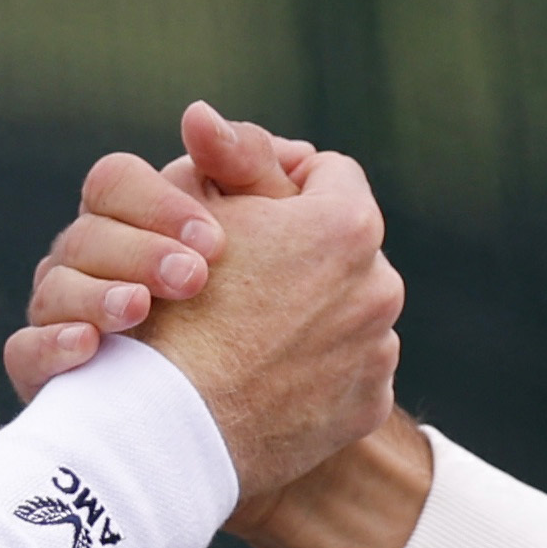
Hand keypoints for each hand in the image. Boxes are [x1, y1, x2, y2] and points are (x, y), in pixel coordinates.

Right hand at [4, 103, 315, 398]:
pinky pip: (26, 354)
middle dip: (143, 250)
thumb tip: (200, 116)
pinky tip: (90, 349)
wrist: (246, 446)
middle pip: (85, 230)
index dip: (162, 201)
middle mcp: (89, 269)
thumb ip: (251, 171)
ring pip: (52, 288)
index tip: (216, 238)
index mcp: (133, 228)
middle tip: (195, 277)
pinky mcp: (55, 389)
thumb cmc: (271, 328)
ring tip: (139, 310)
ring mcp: (65, 324)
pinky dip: (55, 348)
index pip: (115, 183)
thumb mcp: (281, 239)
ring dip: (99, 294)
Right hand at [119, 127, 400, 502]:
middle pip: (337, 247)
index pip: (326, 173)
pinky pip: (342, 372)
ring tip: (243, 331)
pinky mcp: (364, 408)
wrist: (165, 431)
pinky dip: (307, 371)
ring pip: (342, 311)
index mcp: (346, 225)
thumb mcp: (187, 212)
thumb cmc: (167, 309)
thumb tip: (204, 116)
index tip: (241, 204)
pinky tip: (258, 377)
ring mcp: (377, 353)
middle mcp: (380, 286)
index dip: (276, 181)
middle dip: (293, 253)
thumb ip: (219, 157)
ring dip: (302, 313)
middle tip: (234, 272)